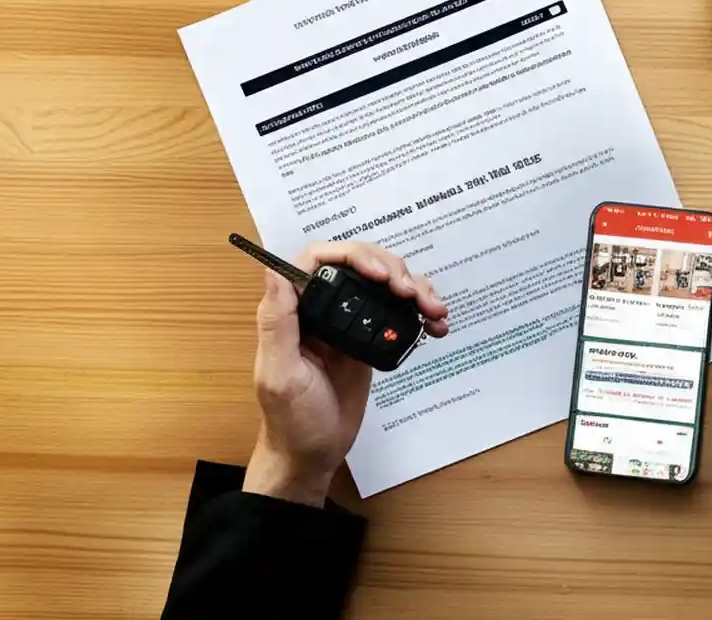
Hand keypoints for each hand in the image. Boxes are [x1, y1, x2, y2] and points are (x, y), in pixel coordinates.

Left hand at [243, 241, 449, 506]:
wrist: (313, 455)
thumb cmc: (291, 420)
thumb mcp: (280, 374)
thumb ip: (278, 323)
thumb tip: (275, 271)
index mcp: (294, 309)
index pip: (319, 259)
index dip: (353, 256)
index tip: (381, 277)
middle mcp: (321, 307)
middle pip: (359, 264)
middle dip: (393, 270)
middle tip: (413, 295)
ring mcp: (348, 321)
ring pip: (383, 284)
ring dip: (414, 288)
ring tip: (435, 310)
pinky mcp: (369, 338)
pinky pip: (396, 312)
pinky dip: (419, 312)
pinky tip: (436, 324)